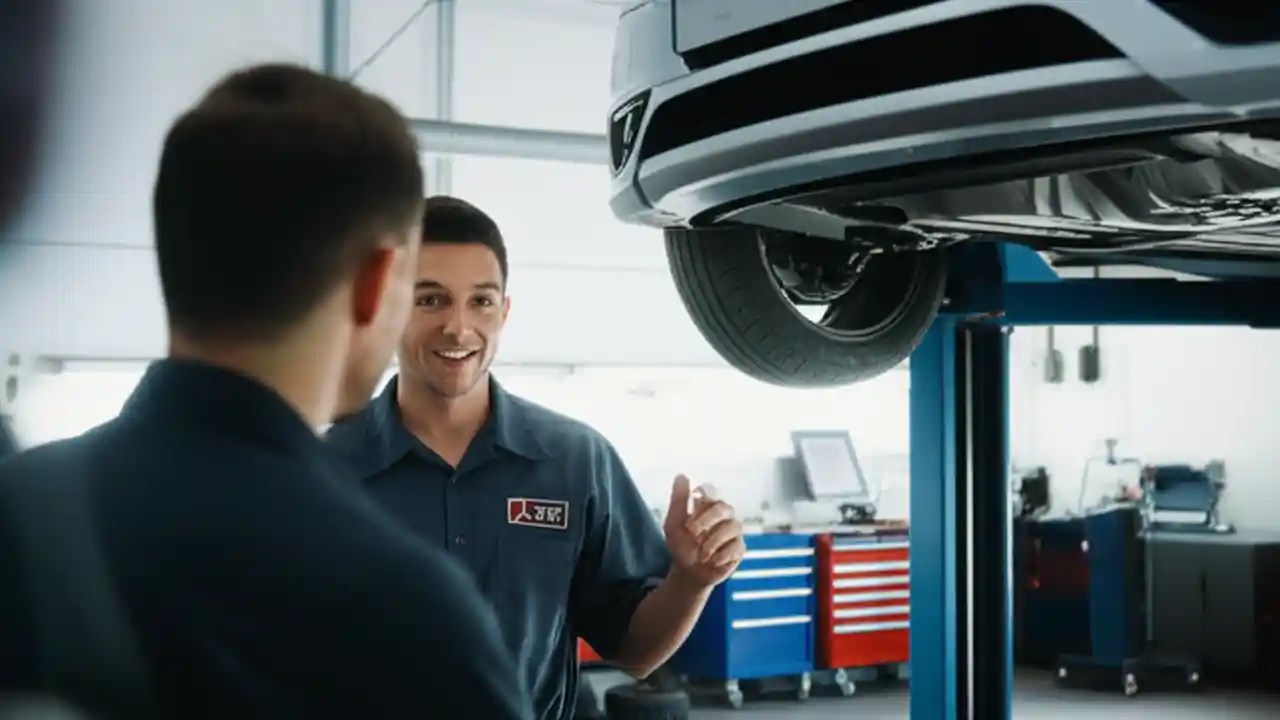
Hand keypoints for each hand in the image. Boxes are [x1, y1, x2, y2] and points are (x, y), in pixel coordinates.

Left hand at [663, 474, 745, 589]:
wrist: (688, 573)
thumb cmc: (681, 546)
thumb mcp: (674, 524)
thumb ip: (679, 500)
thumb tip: (681, 475)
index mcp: (705, 506)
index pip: (710, 491)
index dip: (704, 495)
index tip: (694, 504)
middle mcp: (722, 515)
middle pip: (723, 507)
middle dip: (706, 520)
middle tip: (692, 533)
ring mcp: (733, 531)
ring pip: (733, 526)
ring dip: (713, 541)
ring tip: (701, 554)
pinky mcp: (739, 548)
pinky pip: (737, 546)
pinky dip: (722, 554)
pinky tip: (713, 561)